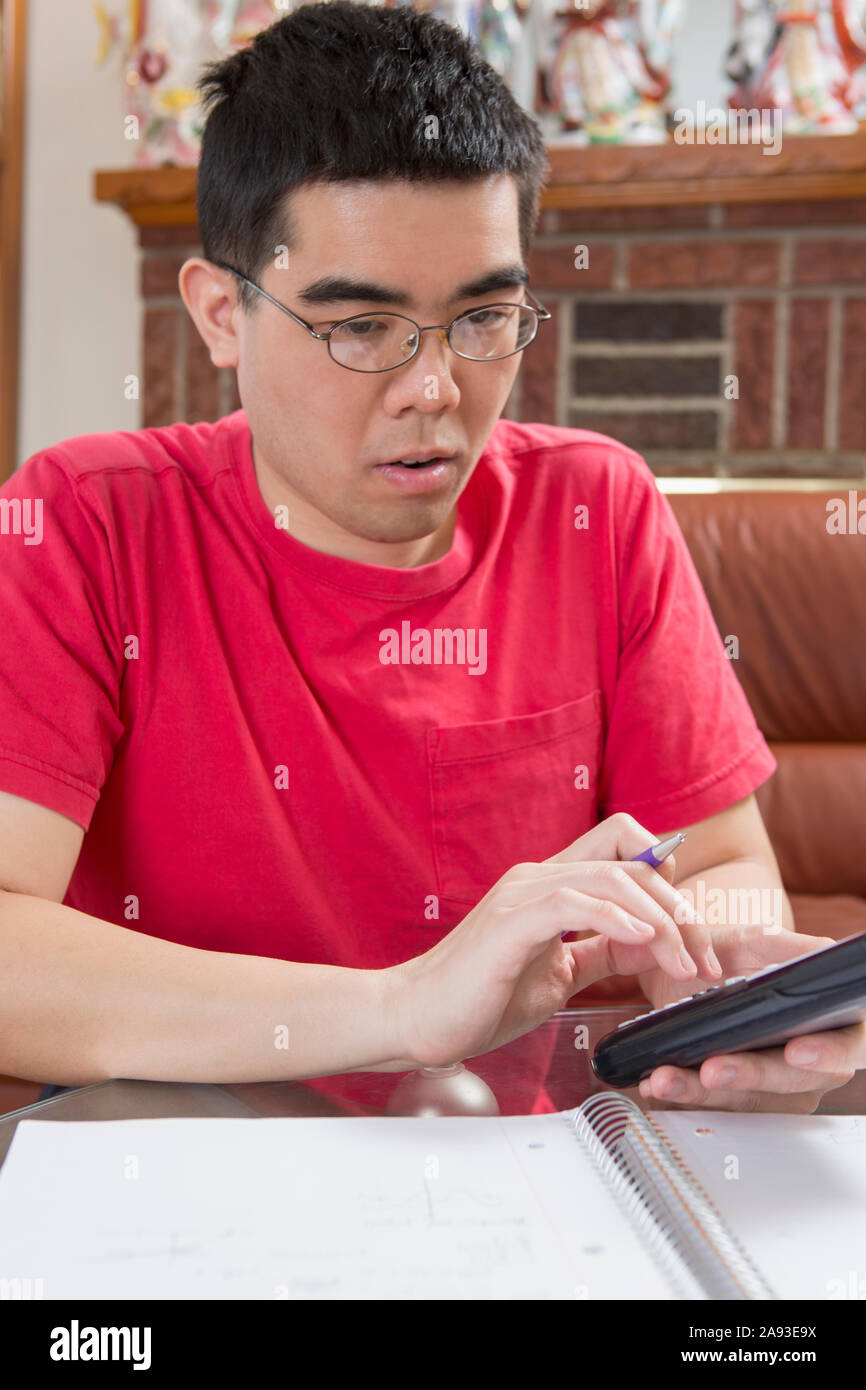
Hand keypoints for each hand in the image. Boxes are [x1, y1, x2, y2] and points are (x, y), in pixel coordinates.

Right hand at [386, 813, 719, 1068]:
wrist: (416, 1019)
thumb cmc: (478, 999)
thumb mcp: (558, 977)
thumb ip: (598, 954)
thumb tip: (648, 947)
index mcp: (551, 887)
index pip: (623, 848)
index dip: (665, 878)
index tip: (690, 931)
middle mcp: (540, 878)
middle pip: (631, 861)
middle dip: (679, 909)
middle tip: (702, 959)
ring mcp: (524, 894)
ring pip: (612, 877)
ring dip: (660, 920)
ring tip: (682, 964)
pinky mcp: (511, 921)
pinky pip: (574, 902)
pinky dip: (615, 917)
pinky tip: (639, 940)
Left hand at [636, 925, 861, 1111]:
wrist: (686, 973)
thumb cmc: (732, 959)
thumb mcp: (753, 942)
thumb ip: (785, 946)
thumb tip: (822, 951)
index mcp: (832, 1022)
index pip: (849, 1046)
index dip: (830, 1053)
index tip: (797, 1049)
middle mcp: (811, 1063)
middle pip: (793, 1083)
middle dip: (750, 1076)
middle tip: (713, 1069)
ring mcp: (774, 1088)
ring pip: (749, 1101)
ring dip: (703, 1093)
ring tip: (666, 1077)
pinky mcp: (737, 1101)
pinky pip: (715, 1107)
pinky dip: (681, 1095)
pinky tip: (655, 1084)